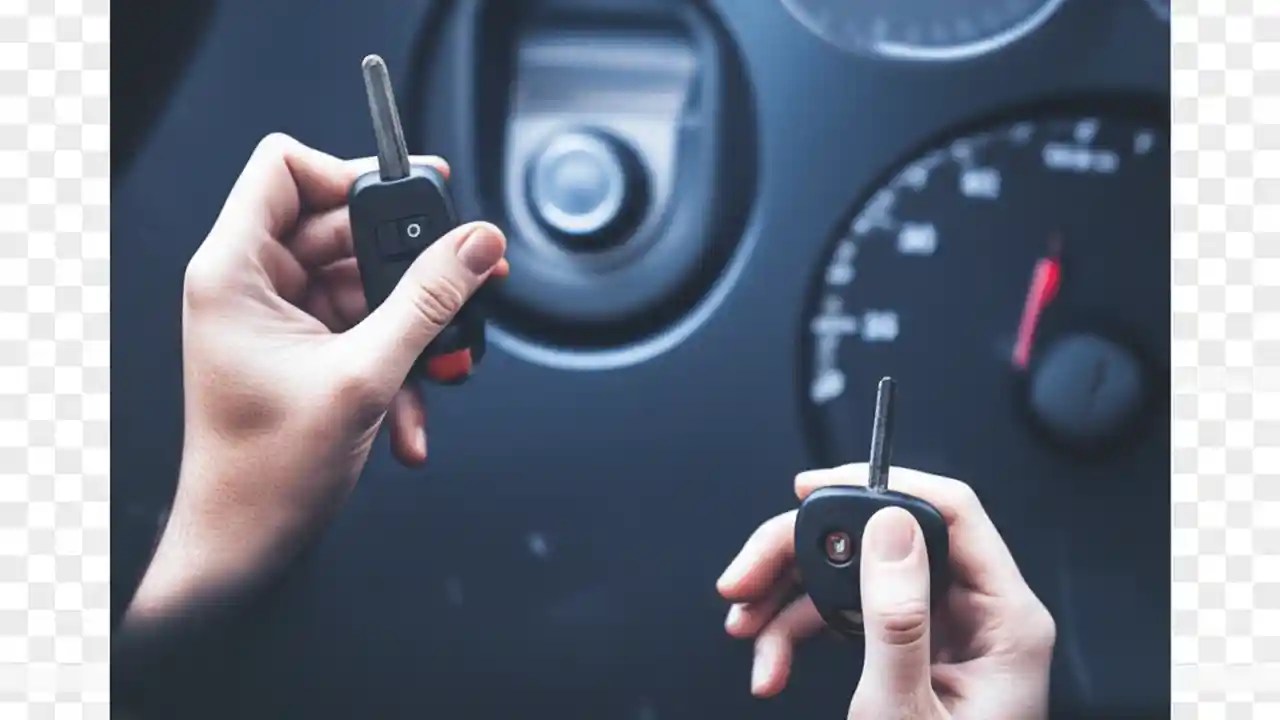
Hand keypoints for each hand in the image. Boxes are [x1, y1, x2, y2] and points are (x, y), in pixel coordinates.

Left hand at [121, 134, 508, 640]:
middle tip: (461, 274)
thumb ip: (428, 301)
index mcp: (234, 271)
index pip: (285, 168)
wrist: (248, 546)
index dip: (350, 173)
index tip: (414, 198)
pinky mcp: (304, 351)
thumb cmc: (265, 473)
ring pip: (363, 282)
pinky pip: (366, 327)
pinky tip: (414, 408)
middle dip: (408, 262)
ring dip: (411, 324)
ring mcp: (279, 318)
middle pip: (341, 226)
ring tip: (442, 360)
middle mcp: (252, 284)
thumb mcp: (365, 374)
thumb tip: (474, 244)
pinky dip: (399, 362)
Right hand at [716, 464, 1055, 718]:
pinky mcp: (912, 650)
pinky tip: (769, 663)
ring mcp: (944, 633)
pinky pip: (847, 617)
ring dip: (786, 603)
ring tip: (744, 631)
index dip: (877, 487)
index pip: (949, 512)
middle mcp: (977, 616)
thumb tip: (886, 527)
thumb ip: (895, 619)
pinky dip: (799, 634)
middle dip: (799, 559)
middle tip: (742, 579)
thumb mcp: (905, 712)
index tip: (810, 489)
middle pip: (881, 542)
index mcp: (1005, 620)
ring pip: (852, 579)